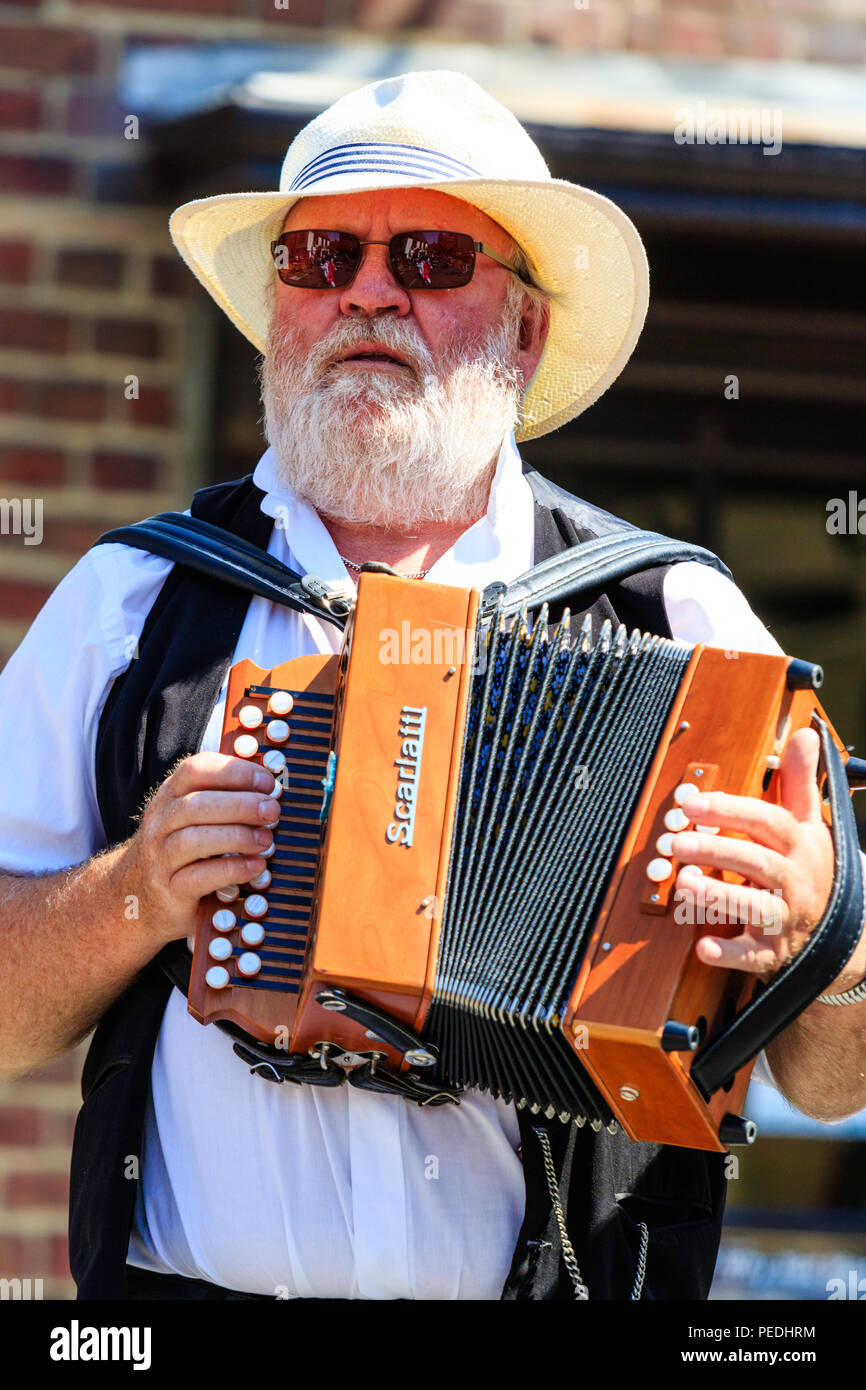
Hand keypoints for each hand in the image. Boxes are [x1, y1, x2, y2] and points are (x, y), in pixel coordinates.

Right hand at [122, 752, 278, 944]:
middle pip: (197, 805)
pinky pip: (199, 877)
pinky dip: (232, 869)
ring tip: (266, 841)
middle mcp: (160, 822)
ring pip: (195, 840)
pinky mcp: (168, 889)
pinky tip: (255, 866)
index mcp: (170, 795)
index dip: (235, 772)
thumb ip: (222, 800)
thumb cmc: (179, 850)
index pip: (195, 770)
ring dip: (238, 836)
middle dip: (241, 805)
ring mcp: (160, 856)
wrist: (135, 896)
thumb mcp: (191, 818)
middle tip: (272, 811)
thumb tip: (271, 790)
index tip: (267, 783)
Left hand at [669, 728, 835, 979]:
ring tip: (685, 884)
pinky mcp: (772, 953)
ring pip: (755, 907)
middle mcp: (795, 882)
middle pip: (757, 862)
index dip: (732, 811)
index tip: (693, 803)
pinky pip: (752, 957)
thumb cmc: (810, 870)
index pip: (769, 822)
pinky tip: (704, 948)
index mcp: (801, 847)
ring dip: (719, 897)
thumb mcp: (810, 825)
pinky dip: (729, 954)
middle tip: (676, 842)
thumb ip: (800, 782)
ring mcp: (785, 919)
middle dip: (716, 851)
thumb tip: (805, 734)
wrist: (838, 934)